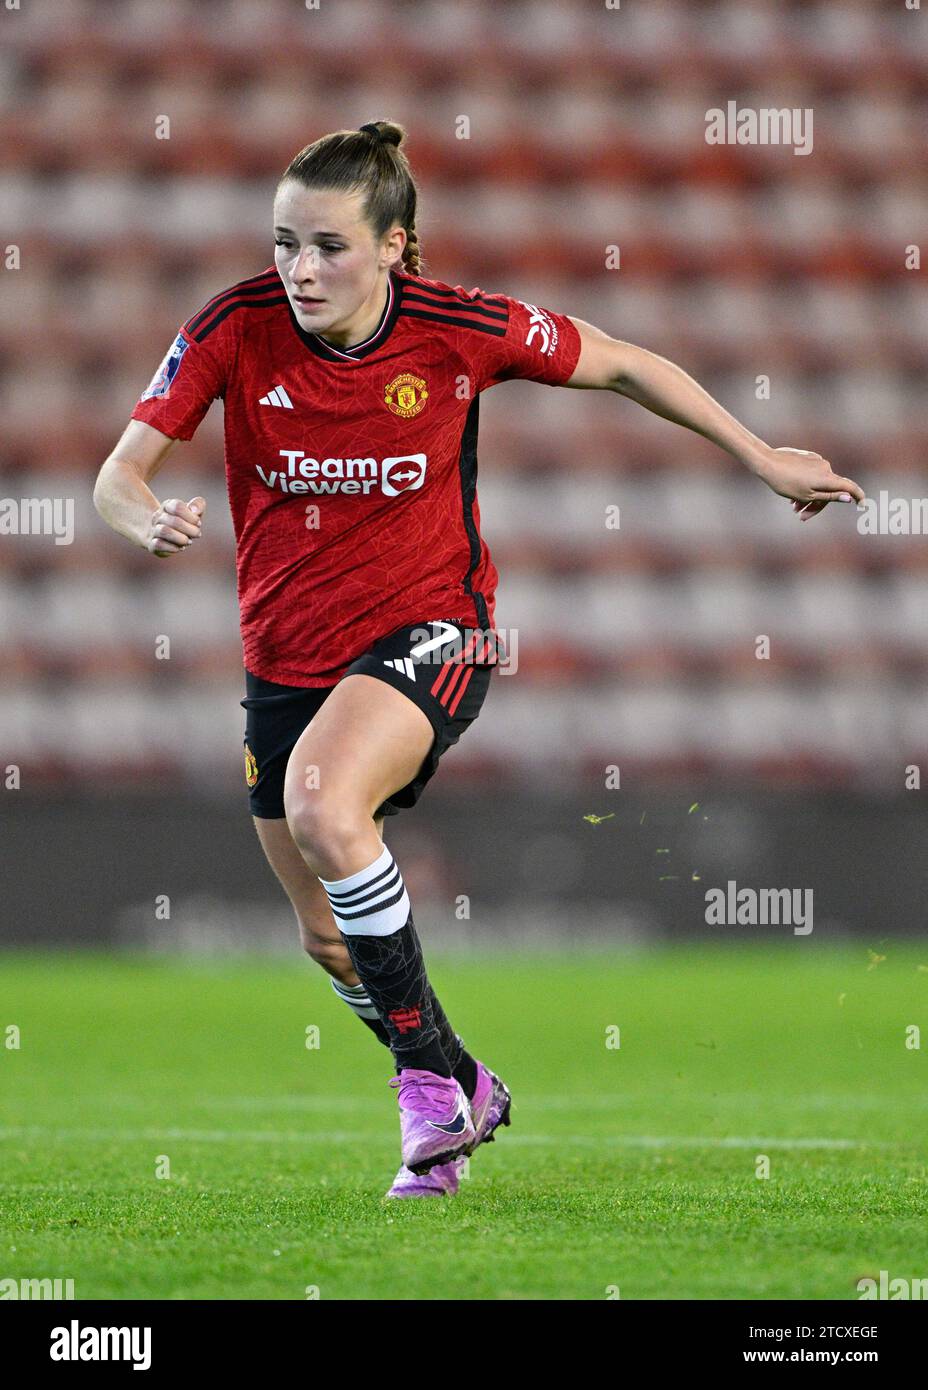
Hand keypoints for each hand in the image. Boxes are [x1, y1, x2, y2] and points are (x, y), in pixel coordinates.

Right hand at [146, 496, 205, 555]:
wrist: (165, 536)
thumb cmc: (184, 522)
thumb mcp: (193, 512)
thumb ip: (197, 505)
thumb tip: (194, 510)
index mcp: (168, 506)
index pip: (177, 506)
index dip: (192, 517)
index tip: (198, 523)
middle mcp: (158, 516)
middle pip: (174, 521)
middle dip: (190, 530)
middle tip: (197, 534)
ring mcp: (154, 530)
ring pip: (164, 531)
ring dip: (181, 538)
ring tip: (188, 541)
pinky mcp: (152, 544)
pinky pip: (158, 544)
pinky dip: (172, 548)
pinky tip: (180, 548)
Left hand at [748, 446, 864, 521]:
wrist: (767, 462)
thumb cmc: (786, 482)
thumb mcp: (807, 495)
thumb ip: (829, 496)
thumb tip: (849, 497)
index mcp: (827, 478)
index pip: (849, 486)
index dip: (858, 495)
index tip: (862, 504)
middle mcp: (825, 467)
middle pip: (828, 489)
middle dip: (816, 505)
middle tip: (801, 517)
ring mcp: (816, 461)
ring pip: (818, 483)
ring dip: (808, 497)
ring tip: (793, 508)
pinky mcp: (807, 457)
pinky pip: (811, 475)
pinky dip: (805, 486)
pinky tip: (791, 495)